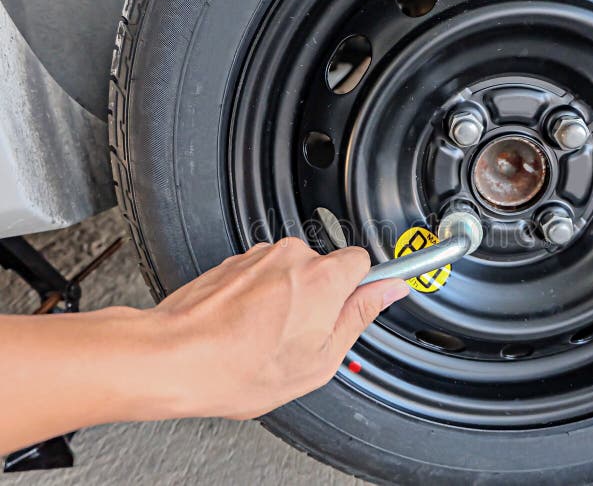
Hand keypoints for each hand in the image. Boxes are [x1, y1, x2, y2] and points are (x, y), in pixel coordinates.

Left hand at [148, 239, 409, 419]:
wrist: (174, 358)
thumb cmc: (240, 367)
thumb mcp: (320, 358)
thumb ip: (359, 316)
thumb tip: (389, 291)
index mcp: (323, 278)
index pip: (362, 260)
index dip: (359, 287)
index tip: (354, 304)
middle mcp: (291, 256)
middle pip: (324, 268)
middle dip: (319, 298)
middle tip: (302, 336)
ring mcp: (258, 256)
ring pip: (290, 272)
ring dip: (286, 298)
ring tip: (266, 337)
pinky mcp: (233, 262)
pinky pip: (261, 275)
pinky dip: (259, 297)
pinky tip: (245, 328)